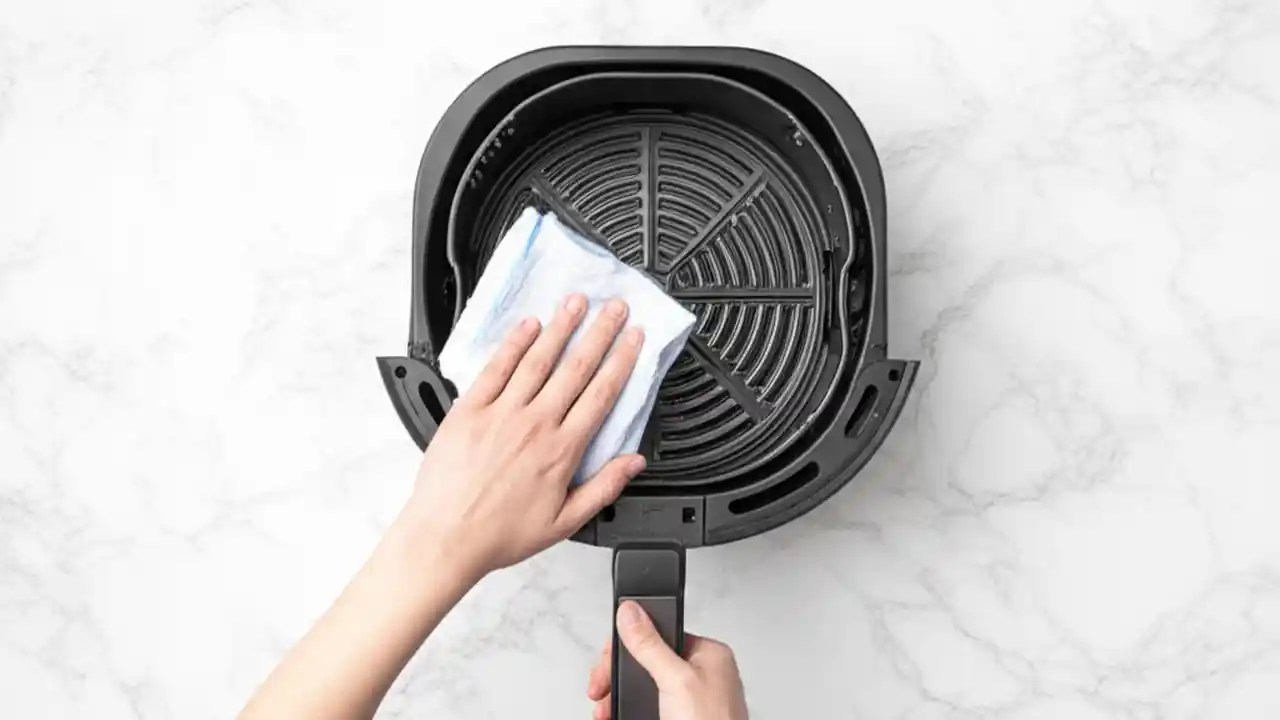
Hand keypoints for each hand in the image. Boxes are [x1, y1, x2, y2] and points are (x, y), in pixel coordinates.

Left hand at [403, 293, 645, 577]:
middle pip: (575, 368)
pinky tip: (529, 325)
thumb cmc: (500, 534)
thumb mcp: (564, 522)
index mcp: (561, 451)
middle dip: (599, 333)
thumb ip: (604, 488)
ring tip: (576, 302)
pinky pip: (496, 368)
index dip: (622, 361)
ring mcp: (501, 413)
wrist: (446, 537)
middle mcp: (535, 425)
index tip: (634, 338)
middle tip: (615, 308)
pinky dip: (514, 343)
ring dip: (561, 327)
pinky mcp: (469, 410)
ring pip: (538, 360)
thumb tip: (634, 462)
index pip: (601, 394)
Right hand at [587, 601, 748, 719]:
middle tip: (599, 689)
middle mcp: (702, 673)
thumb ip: (650, 645)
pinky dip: (628, 710)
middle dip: (617, 675)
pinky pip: (649, 706)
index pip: (658, 633)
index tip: (606, 661)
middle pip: (646, 660)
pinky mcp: (681, 717)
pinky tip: (615, 714)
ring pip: (644, 686)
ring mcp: (691, 698)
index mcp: (708, 654)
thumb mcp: (675, 680)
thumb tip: (630, 613)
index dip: (628, 645)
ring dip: (618, 695)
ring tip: (603, 709)